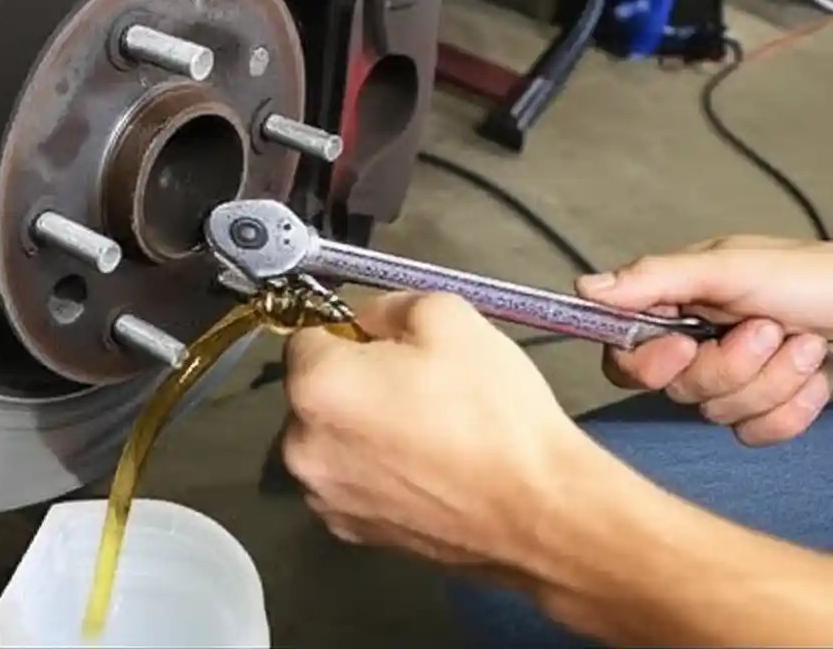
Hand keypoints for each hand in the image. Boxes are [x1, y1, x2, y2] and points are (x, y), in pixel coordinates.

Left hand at [281, 291, 593, 569]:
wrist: (538, 510)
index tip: (386, 342)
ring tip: (424, 432)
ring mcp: (324, 496)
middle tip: (414, 387)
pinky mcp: (351, 532)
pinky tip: (422, 468)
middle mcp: (301, 447)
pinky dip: (373, 472)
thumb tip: (364, 320)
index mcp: (315, 386)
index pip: (306, 335)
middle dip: (352, 382)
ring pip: (329, 440)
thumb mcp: (447, 316)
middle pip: (312, 392)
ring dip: (358, 430)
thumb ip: (386, 306)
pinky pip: (349, 482)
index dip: (348, 332)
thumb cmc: (493, 413)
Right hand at [576, 236, 832, 445]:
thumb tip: (584, 289)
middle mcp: (700, 343)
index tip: (682, 349)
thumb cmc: (820, 278)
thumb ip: (656, 279)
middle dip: (734, 365)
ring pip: (721, 413)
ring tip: (806, 344)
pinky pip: (757, 434)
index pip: (626, 354)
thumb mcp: (732, 267)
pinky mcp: (768, 408)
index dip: (649, 363)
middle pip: (678, 390)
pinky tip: (816, 377)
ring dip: (774, 381)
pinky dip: (794, 408)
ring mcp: (736, 379)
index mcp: (680, 305)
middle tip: (771, 328)